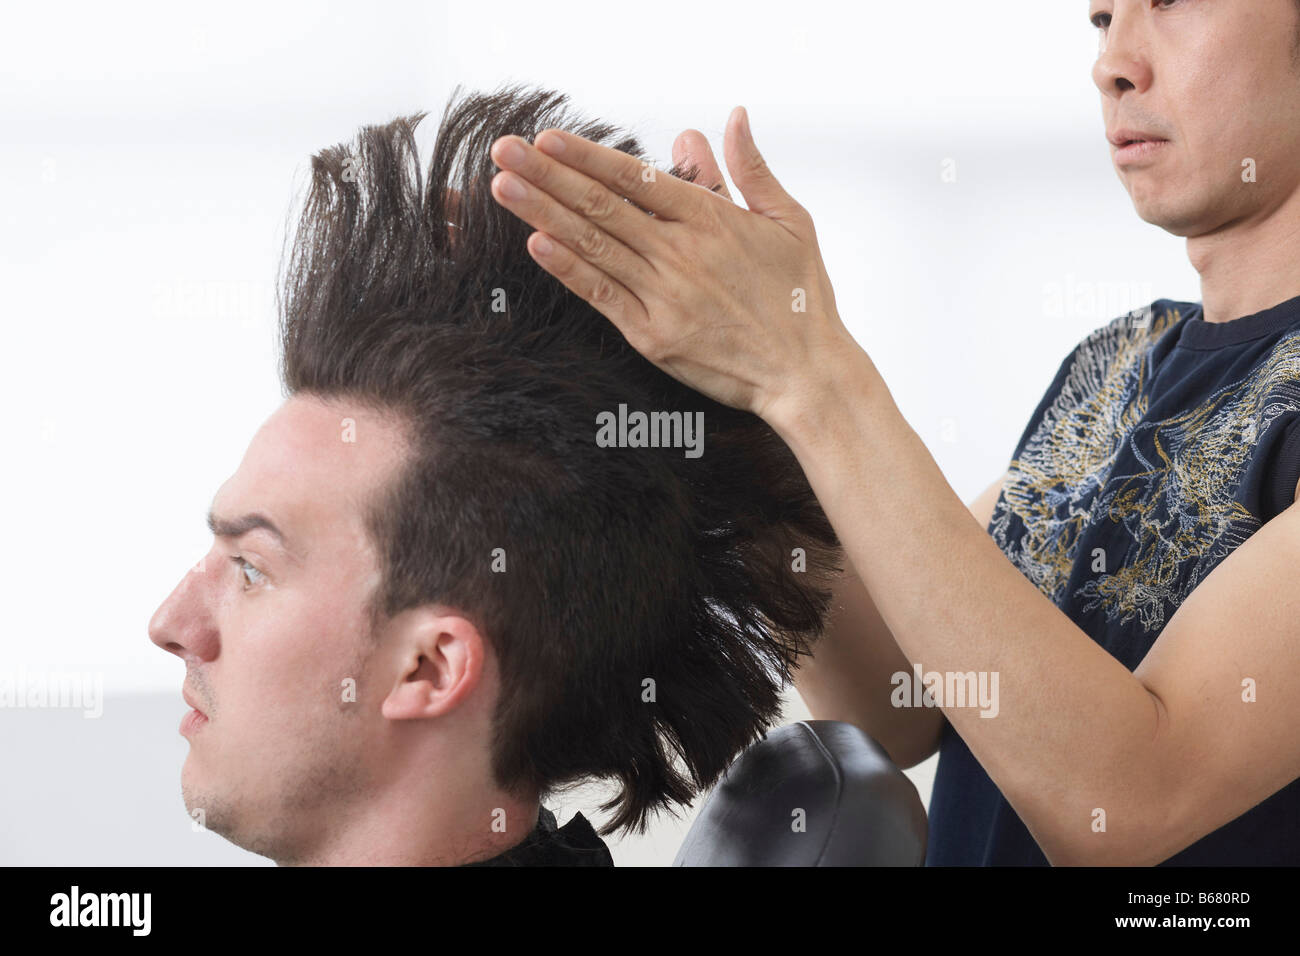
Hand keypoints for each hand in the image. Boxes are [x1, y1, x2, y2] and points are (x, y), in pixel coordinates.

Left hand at [488, 107, 857, 421]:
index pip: (636, 178)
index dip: (587, 156)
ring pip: (594, 245)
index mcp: (712, 220)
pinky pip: (602, 295)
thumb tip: (727, 119)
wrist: (806, 373)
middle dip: (547, 174)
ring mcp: (664, 296)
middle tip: (504, 148)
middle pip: (602, 206)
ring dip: (542, 212)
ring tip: (502, 186)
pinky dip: (568, 268)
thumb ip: (748, 170)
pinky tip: (535, 243)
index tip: (548, 137)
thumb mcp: (789, 221)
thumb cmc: (799, 298)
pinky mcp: (654, 336)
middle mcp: (681, 254)